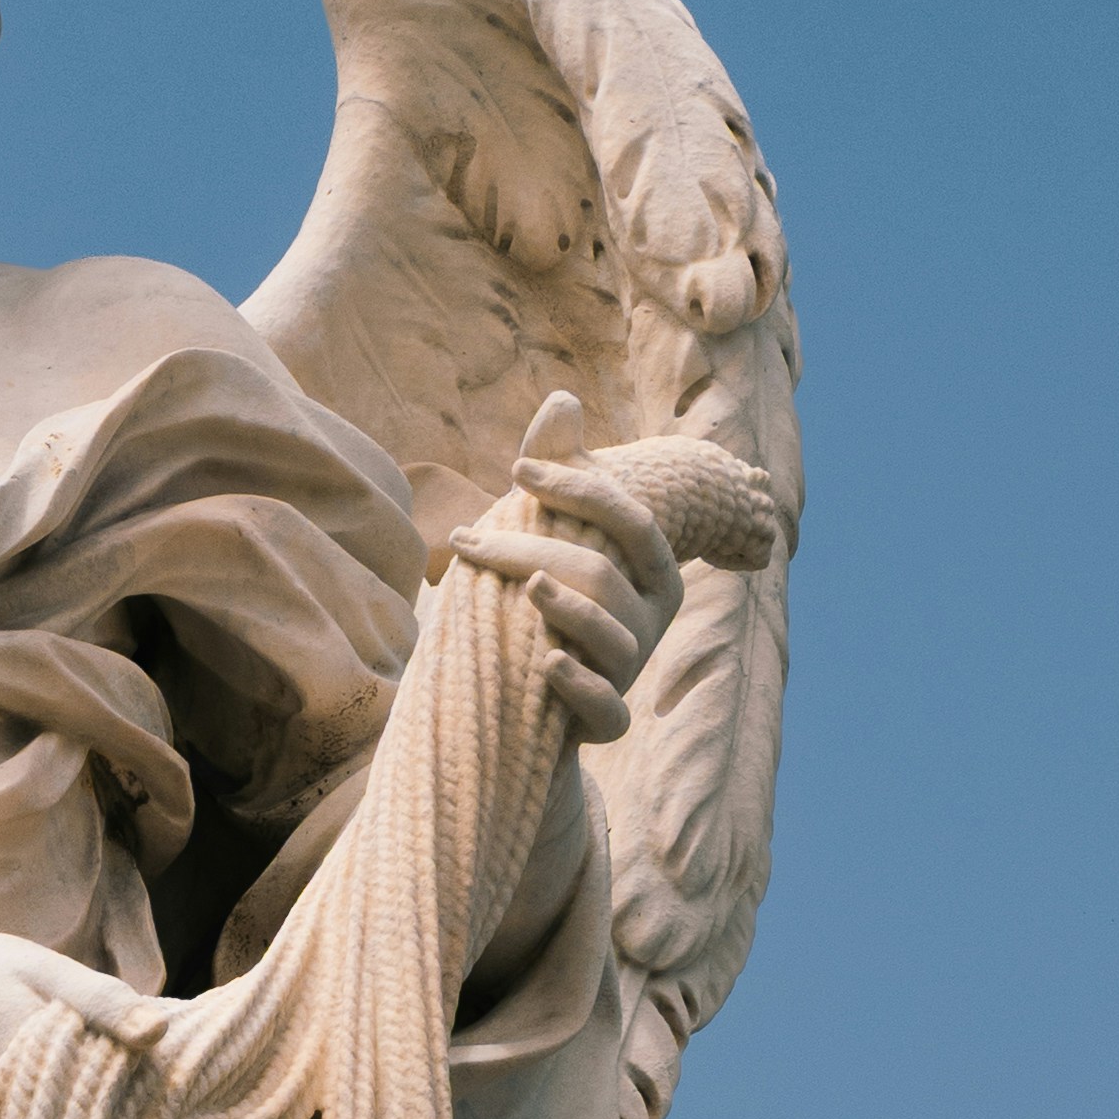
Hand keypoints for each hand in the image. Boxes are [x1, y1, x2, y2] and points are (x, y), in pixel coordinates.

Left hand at [451, 444, 684, 742]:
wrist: (546, 692)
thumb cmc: (558, 595)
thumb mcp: (562, 532)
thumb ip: (564, 468)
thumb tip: (561, 398)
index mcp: (655, 570)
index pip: (630, 519)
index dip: (579, 489)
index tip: (517, 469)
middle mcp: (652, 618)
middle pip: (600, 572)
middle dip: (530, 549)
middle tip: (463, 539)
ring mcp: (631, 669)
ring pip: (611, 635)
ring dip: (568, 609)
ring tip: (529, 587)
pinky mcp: (609, 719)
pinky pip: (607, 709)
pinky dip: (579, 686)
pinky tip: (545, 663)